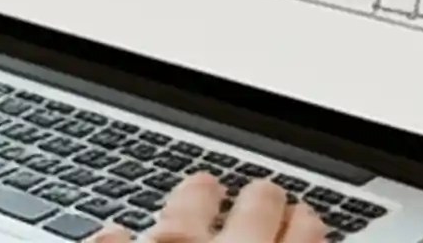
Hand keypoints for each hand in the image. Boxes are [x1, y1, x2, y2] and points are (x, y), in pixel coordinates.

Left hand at [88, 174, 329, 242]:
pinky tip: (116, 231)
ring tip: (202, 184)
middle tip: (265, 193)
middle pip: (257, 209)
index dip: (309, 225)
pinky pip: (113, 240)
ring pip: (188, 209)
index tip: (309, 220)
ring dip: (196, 196)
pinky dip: (116, 236)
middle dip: (263, 199)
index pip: (307, 235)